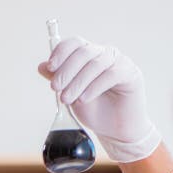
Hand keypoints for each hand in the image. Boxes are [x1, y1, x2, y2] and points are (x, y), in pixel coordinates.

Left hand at [38, 37, 160, 162]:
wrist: (115, 129)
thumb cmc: (94, 110)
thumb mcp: (71, 96)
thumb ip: (59, 81)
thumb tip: (41, 66)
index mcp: (89, 55)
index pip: (74, 43)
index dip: (61, 52)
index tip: (50, 67)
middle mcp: (104, 54)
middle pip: (83, 52)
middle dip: (66, 70)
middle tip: (55, 88)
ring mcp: (119, 62)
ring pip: (95, 64)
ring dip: (77, 82)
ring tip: (67, 99)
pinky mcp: (130, 73)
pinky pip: (111, 74)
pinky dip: (94, 87)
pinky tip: (83, 99)